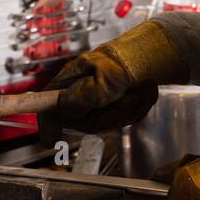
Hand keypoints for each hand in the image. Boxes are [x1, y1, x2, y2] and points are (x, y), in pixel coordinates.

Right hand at [38, 20, 188, 140]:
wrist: (152, 58)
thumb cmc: (126, 63)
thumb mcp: (104, 80)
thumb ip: (82, 95)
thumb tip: (63, 108)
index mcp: (71, 79)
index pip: (47, 104)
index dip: (47, 123)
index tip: (50, 141)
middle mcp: (80, 91)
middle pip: (81, 121)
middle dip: (106, 116)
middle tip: (122, 101)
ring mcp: (96, 99)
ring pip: (103, 122)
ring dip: (123, 110)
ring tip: (135, 94)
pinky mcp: (110, 104)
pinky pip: (117, 119)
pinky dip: (131, 110)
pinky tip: (138, 97)